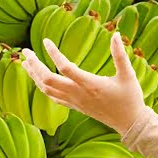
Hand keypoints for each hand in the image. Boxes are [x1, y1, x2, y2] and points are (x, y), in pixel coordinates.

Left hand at [21, 33, 148, 134]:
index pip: (65, 68)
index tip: (46, 41)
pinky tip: (38, 80)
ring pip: (46, 90)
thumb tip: (115, 34)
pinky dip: (42, 87)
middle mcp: (79, 94)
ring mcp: (75, 102)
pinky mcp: (75, 107)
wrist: (130, 122)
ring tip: (26, 63)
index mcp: (90, 85)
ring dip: (34, 76)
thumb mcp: (128, 75)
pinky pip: (53, 97)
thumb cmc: (130, 98)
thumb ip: (120, 55)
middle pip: (47, 80)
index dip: (53, 53)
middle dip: (34, 65)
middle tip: (26, 51)